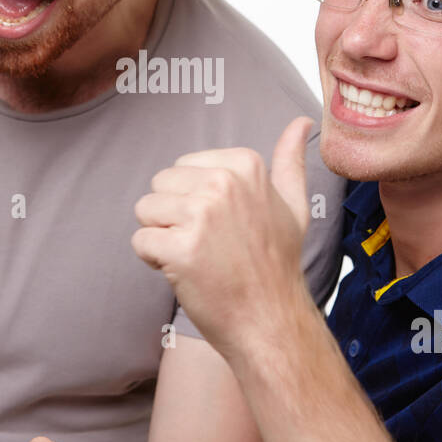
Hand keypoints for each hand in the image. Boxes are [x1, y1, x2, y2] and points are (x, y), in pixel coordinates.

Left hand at [131, 115, 313, 357]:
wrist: (271, 320)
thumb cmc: (277, 264)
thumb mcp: (293, 205)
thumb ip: (290, 161)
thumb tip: (300, 121)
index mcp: (244, 165)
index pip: (182, 166)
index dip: (192, 199)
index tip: (221, 226)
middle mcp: (223, 183)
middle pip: (160, 185)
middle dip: (173, 216)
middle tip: (208, 245)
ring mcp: (201, 215)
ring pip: (145, 210)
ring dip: (161, 237)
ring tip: (195, 257)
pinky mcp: (181, 248)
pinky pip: (141, 241)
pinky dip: (153, 261)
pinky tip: (184, 273)